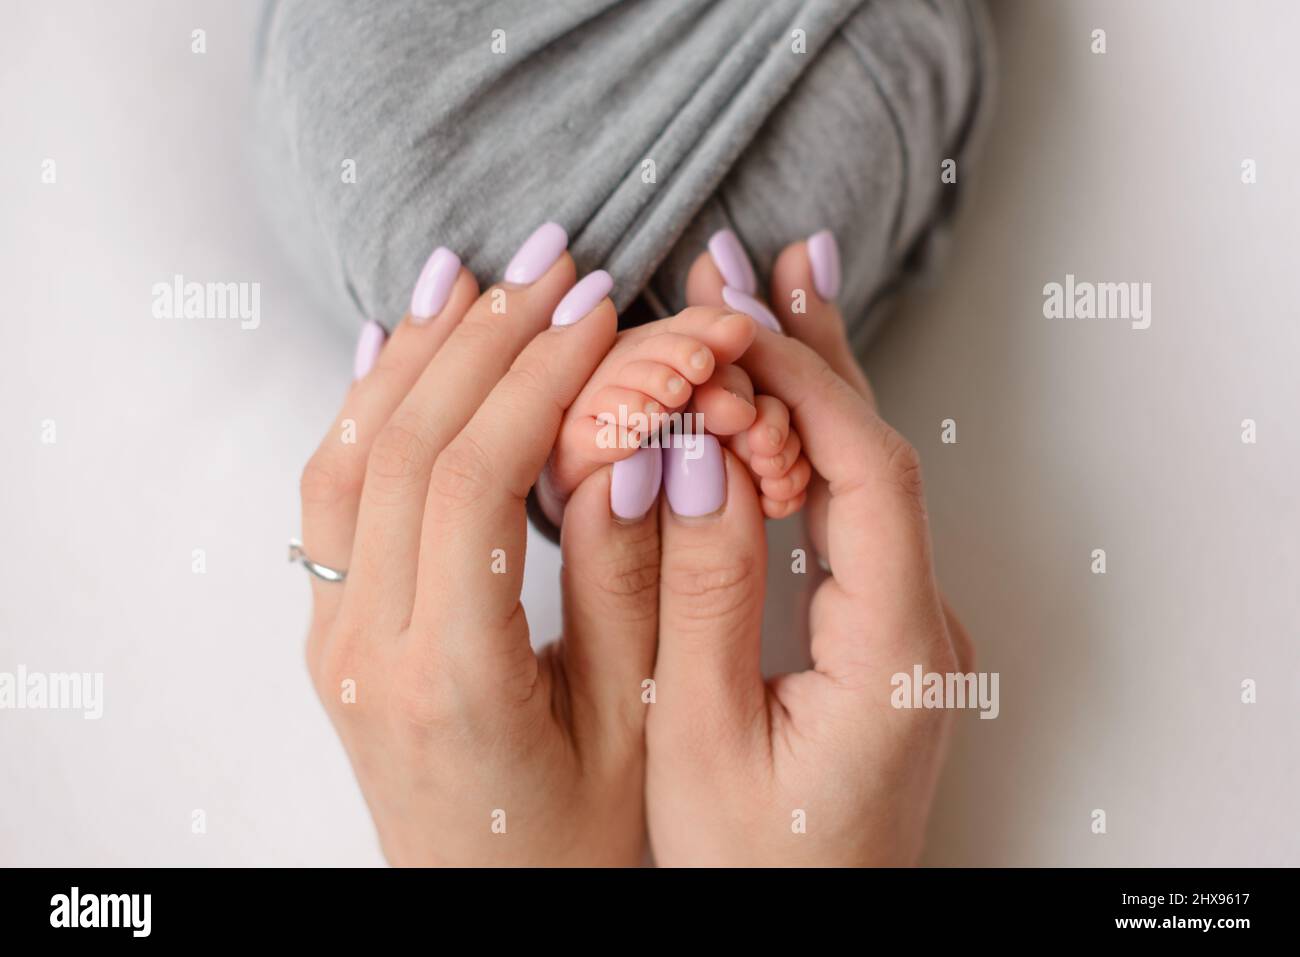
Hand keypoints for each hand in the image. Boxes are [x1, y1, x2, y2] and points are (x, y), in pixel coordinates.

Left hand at [298, 230, 659, 865]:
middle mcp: (366, 651)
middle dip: (484, 339)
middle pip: (405, 449)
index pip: (474, 481)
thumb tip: (646, 444)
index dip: (536, 379)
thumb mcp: (633, 725)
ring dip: (414, 354)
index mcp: (451, 680)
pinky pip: (330, 497)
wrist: (486, 910)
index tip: (598, 311)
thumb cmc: (575, 842)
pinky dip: (363, 407)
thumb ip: (632, 581)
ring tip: (475, 275)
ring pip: (351, 457)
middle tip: (554, 263)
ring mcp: (333, 638)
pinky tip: (394, 348)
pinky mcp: (331, 628)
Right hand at [645, 233, 972, 864]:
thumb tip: (690, 460)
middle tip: (751, 260)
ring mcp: (909, 625)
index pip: (865, 477)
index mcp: (895, 651)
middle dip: (811, 354)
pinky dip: (808, 442)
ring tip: (771, 288)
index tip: (730, 323)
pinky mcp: (884, 630)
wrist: (808, 932)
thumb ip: (702, 595)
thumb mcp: (699, 739)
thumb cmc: (754, 864)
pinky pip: (850, 514)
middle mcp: (922, 625)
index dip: (802, 385)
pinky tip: (776, 396)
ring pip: (865, 478)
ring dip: (812, 383)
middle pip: (876, 456)